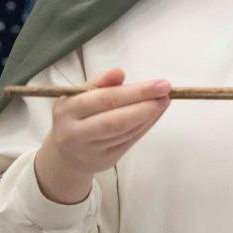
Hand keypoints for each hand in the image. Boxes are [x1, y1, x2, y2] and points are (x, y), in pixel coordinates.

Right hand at [34, 68, 170, 203]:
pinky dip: (146, 125)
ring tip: (164, 100)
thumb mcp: (79, 95)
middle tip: (166, 92)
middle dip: (145, 105)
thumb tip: (119, 72)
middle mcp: (75, 133)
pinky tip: (156, 113)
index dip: (135, 92)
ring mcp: (90, 150)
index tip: (159, 83)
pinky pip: (130, 141)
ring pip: (125, 132)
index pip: (104, 100)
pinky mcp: (105, 160)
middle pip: (115, 121)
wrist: (65, 154)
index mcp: (67, 110)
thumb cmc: (76, 115)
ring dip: (150, 115)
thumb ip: (100, 83)